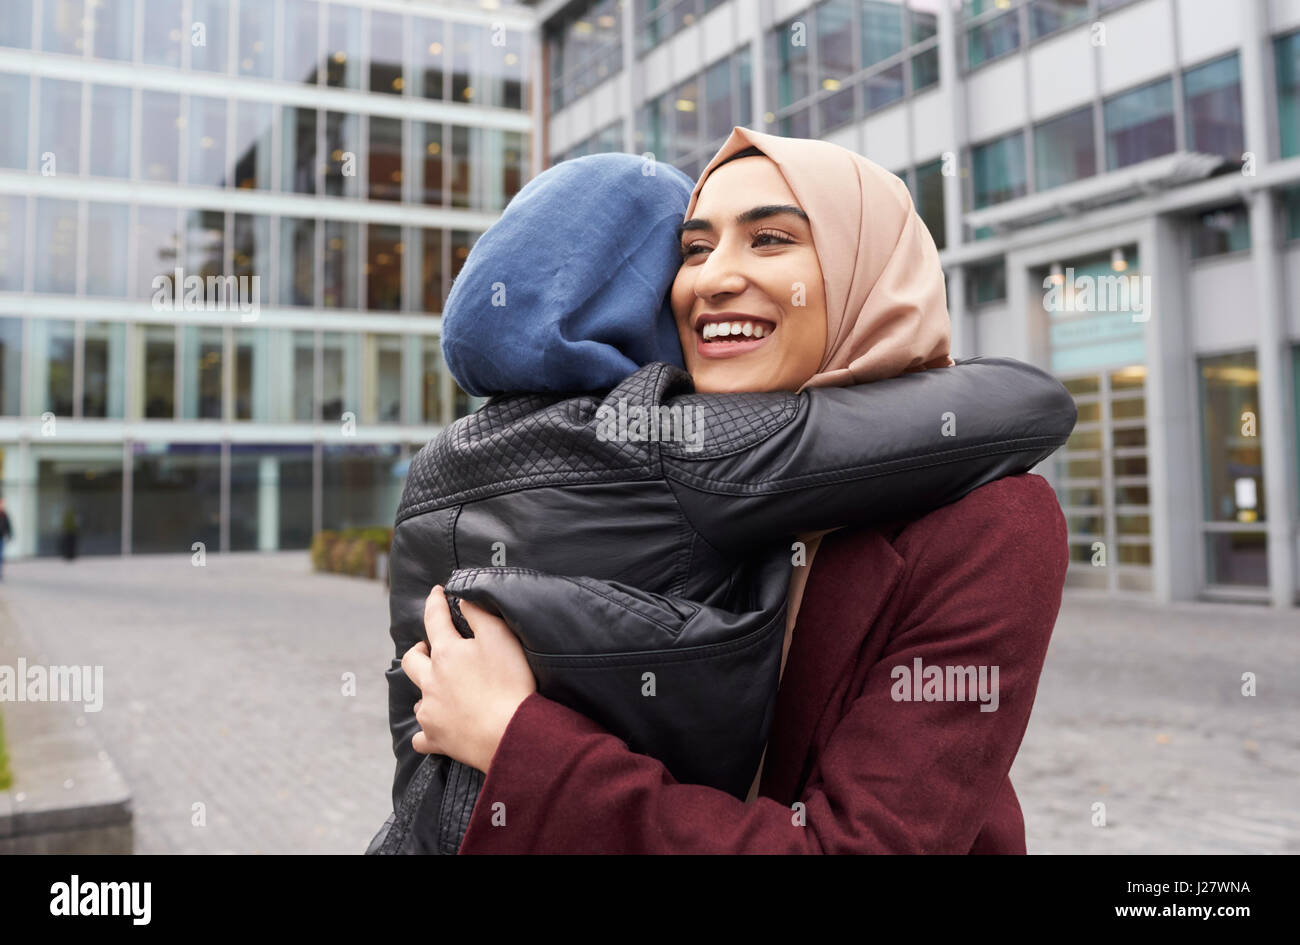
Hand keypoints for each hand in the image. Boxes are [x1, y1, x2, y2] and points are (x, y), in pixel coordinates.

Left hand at [401, 585, 536, 772]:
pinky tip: (435, 728)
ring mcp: (430, 712)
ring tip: (440, 692)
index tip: (436, 592)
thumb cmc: (509, 683)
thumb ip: (479, 614)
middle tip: (429, 649)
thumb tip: (462, 599)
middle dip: (418, 650)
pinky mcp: (435, 738)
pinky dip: (426, 731)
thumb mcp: (500, 637)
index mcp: (446, 654)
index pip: (434, 619)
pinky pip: (421, 736)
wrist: (510, 733)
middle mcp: (430, 681)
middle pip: (411, 660)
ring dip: (425, 692)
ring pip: (417, 699)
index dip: (434, 601)